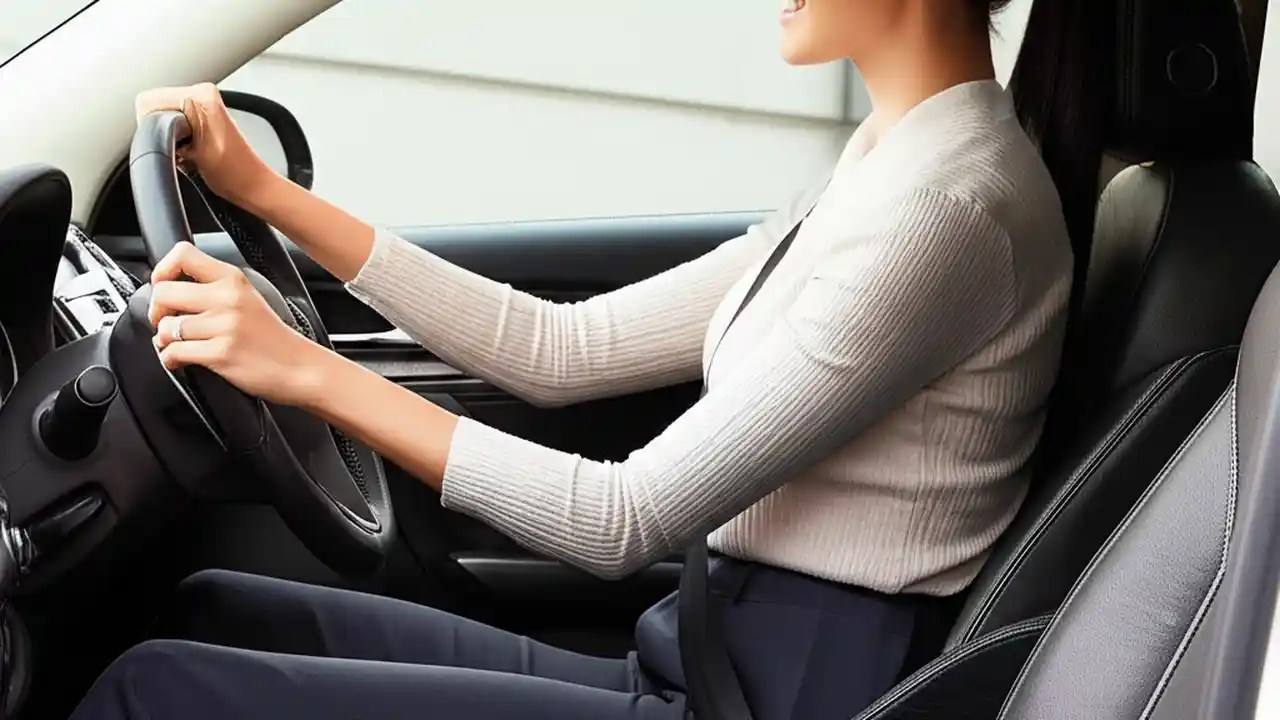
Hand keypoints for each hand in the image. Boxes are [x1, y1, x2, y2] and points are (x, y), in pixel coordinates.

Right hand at [135, 83, 273, 203]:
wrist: (253, 185)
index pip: (148, 102)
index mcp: (201, 95)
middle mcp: (203, 93)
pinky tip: (189, 151)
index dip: (149, 127)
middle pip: (153, 106)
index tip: (167, 144)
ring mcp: (203, 103)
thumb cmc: (233, 174)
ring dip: (166, 136)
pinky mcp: (203, 115)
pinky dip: (174, 138)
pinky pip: (172, 121)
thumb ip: (164, 134)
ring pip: (160, 115)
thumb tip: (148, 128)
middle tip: (180, 151)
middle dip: (157, 132)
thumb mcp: (190, 154)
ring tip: (187, 152)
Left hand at [149, 242, 329, 405]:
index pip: (183, 254)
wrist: (298, 368)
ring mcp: (224, 326)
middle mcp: (228, 298)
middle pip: (164, 292)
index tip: (164, 286)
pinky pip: (174, 353)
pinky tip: (180, 361)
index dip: (163, 271)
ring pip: (166, 327)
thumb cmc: (271, 338)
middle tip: (166, 322)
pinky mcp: (220, 354)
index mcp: (233, 280)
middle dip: (156, 311)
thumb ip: (214, 289)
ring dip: (164, 340)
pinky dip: (170, 359)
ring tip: (177, 345)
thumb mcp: (248, 299)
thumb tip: (168, 290)